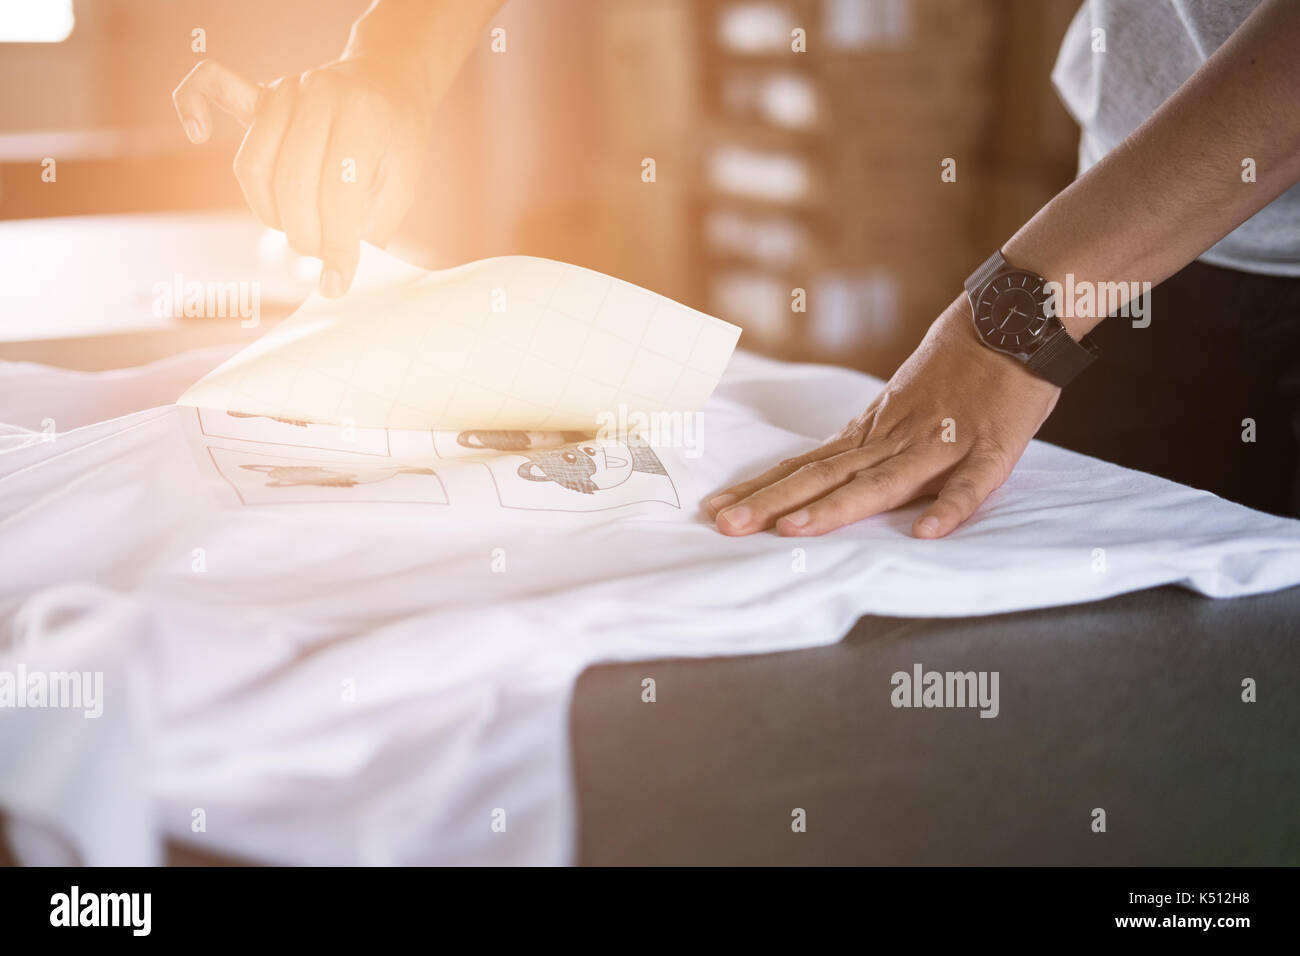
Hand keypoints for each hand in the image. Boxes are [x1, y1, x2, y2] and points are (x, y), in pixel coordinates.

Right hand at [172, 57, 432, 296]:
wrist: (390, 83)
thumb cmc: (396, 144)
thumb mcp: (401, 188)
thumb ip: (367, 228)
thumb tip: (331, 278)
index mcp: (363, 116)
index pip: (337, 194)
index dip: (336, 248)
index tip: (336, 285)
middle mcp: (319, 94)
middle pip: (291, 184)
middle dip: (304, 236)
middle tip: (321, 254)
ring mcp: (286, 90)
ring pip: (253, 166)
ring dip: (269, 213)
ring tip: (297, 229)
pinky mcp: (261, 94)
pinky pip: (212, 84)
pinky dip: (193, 105)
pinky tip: (197, 132)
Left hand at [705, 297, 1061, 538]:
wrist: (1012, 316)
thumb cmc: (957, 361)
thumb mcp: (899, 400)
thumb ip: (870, 440)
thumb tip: (824, 471)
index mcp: (873, 430)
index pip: (807, 466)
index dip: (762, 489)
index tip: (717, 509)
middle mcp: (896, 439)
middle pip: (826, 476)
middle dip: (773, 503)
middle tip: (725, 525)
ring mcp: (942, 444)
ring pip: (884, 482)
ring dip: (838, 507)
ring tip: (793, 530)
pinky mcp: (993, 447)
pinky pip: (972, 483)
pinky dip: (951, 506)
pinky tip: (927, 532)